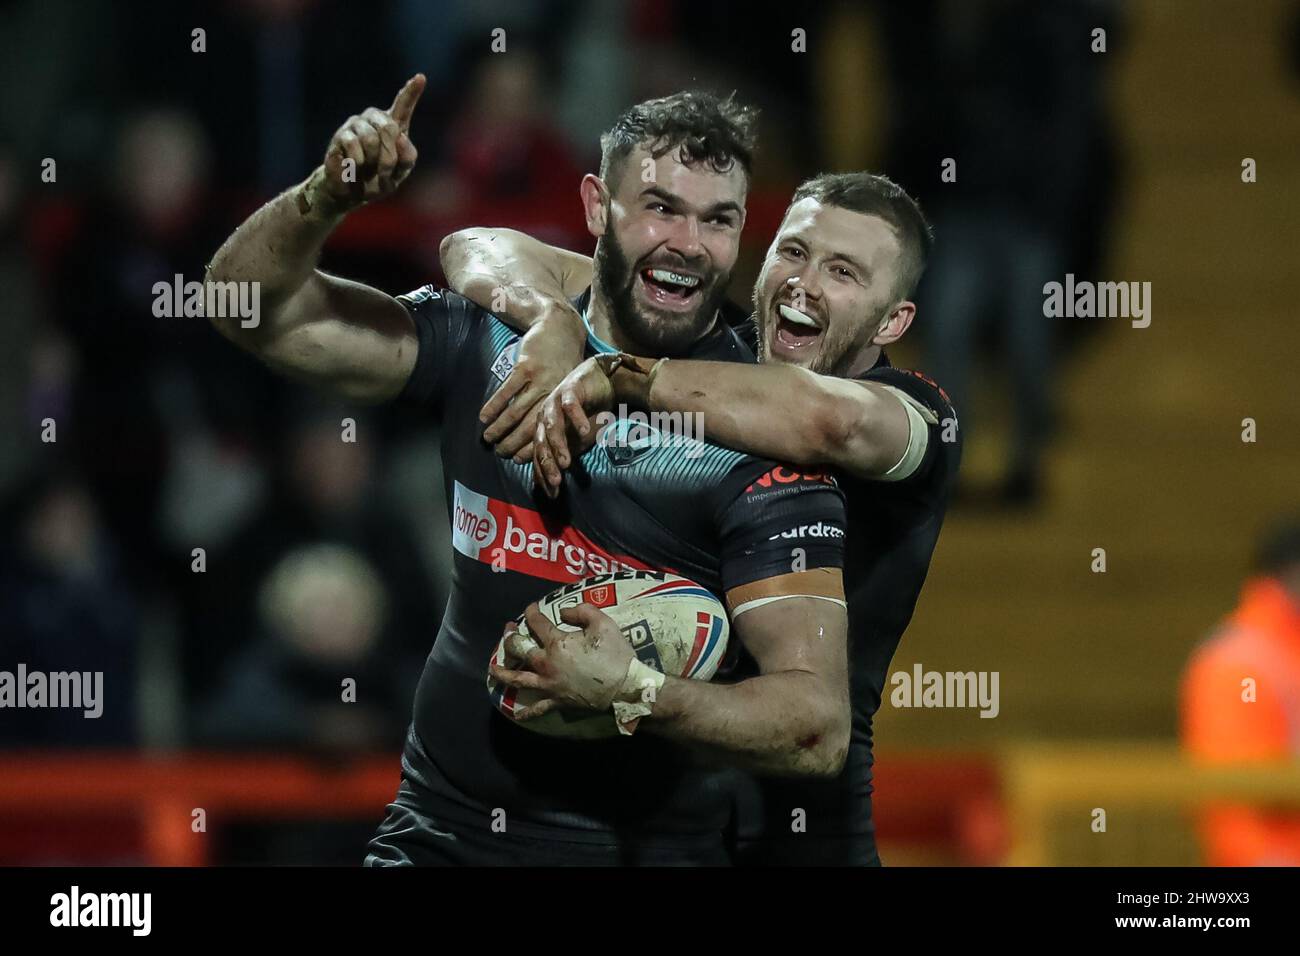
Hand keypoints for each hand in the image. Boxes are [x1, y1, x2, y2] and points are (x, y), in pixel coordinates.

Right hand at [308, 74, 424, 214]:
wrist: (349, 193)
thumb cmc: (376, 181)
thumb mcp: (399, 174)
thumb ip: (407, 158)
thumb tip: (401, 137)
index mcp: (393, 127)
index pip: (403, 106)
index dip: (411, 92)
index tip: (420, 78)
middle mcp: (374, 120)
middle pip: (389, 128)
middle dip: (389, 156)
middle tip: (385, 172)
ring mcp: (356, 124)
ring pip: (371, 139)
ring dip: (372, 162)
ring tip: (367, 171)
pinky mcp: (340, 135)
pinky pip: (353, 147)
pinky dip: (357, 164)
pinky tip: (354, 169)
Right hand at [479, 308, 585, 461]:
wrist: (559, 327)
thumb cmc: (562, 359)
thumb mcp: (566, 384)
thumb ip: (555, 405)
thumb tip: (542, 432)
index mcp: (564, 401)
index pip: (547, 429)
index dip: (533, 446)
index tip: (518, 460)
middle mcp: (554, 393)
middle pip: (531, 424)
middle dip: (514, 442)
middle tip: (500, 454)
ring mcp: (540, 380)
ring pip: (517, 411)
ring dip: (500, 427)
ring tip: (488, 438)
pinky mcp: (526, 367)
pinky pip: (507, 391)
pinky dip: (494, 405)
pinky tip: (484, 417)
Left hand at [488, 603, 634, 718]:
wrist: (625, 687)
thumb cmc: (615, 654)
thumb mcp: (603, 623)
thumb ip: (581, 611)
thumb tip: (563, 613)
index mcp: (557, 643)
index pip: (536, 623)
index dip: (531, 612)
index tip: (531, 608)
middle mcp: (546, 664)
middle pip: (519, 649)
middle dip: (510, 637)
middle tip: (508, 630)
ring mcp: (549, 684)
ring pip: (518, 680)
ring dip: (502, 673)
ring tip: (492, 669)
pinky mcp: (556, 700)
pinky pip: (537, 708)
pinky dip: (525, 712)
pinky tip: (515, 714)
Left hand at [532, 356, 616, 497]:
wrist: (605, 381)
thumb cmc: (590, 412)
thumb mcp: (578, 441)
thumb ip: (565, 456)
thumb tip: (551, 483)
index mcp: (543, 429)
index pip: (539, 455)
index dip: (544, 475)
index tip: (553, 494)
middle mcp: (545, 415)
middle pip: (541, 442)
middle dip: (548, 464)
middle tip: (557, 482)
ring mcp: (555, 401)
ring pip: (552, 425)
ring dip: (558, 445)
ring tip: (566, 462)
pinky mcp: (569, 388)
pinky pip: (571, 405)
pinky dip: (577, 418)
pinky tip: (585, 431)